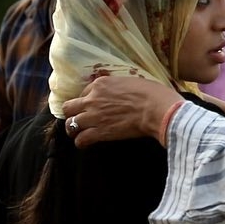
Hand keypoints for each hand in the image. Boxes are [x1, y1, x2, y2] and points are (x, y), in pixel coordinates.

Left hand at [62, 75, 181, 147]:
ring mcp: (94, 116)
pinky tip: (86, 143)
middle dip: (72, 113)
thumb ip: (117, 87)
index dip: (88, 99)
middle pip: (69, 107)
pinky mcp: (99, 132)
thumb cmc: (150, 93)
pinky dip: (81, 142)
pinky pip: (80, 140)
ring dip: (73, 129)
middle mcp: (92, 99)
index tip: (93, 105)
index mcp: (100, 84)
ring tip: (79, 132)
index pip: (84, 92)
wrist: (155, 108)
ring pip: (70, 124)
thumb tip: (118, 92)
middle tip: (79, 118)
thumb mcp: (130, 81)